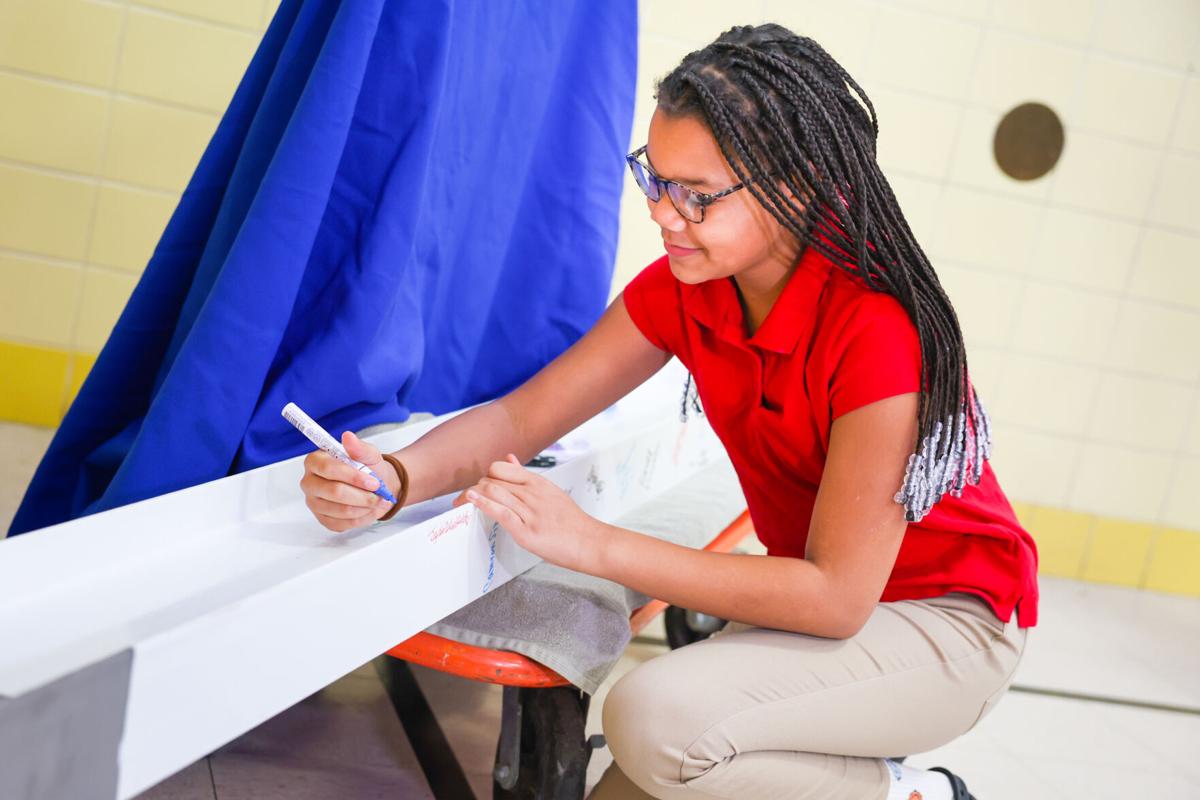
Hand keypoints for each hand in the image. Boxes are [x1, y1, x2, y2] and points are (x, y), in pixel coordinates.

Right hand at [300, 430, 397, 531]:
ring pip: (341, 510)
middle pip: (334, 492)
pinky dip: (362, 518)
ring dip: (366, 507)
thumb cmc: (367, 468)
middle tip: (381, 495)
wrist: (375, 486)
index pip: (329, 469)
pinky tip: (370, 510)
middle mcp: (310, 482)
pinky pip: (343, 524)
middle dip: (363, 496)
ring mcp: (314, 503)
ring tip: (379, 502)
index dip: (353, 477)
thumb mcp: (368, 454)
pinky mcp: (323, 519)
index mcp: (315, 461)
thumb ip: (359, 447)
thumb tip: (348, 436)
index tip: (374, 482)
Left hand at [453, 454, 601, 570]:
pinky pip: (501, 512)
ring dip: (472, 495)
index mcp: (537, 482)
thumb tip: (509, 458)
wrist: (589, 541)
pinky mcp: (527, 531)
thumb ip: (526, 476)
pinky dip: (483, 504)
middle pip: (493, 480)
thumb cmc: (570, 521)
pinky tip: (471, 501)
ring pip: (494, 492)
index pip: (501, 469)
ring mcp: (530, 511)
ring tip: (459, 503)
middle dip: (473, 488)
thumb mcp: (550, 491)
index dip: (484, 477)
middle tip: (461, 500)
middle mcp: (532, 493)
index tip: (476, 488)